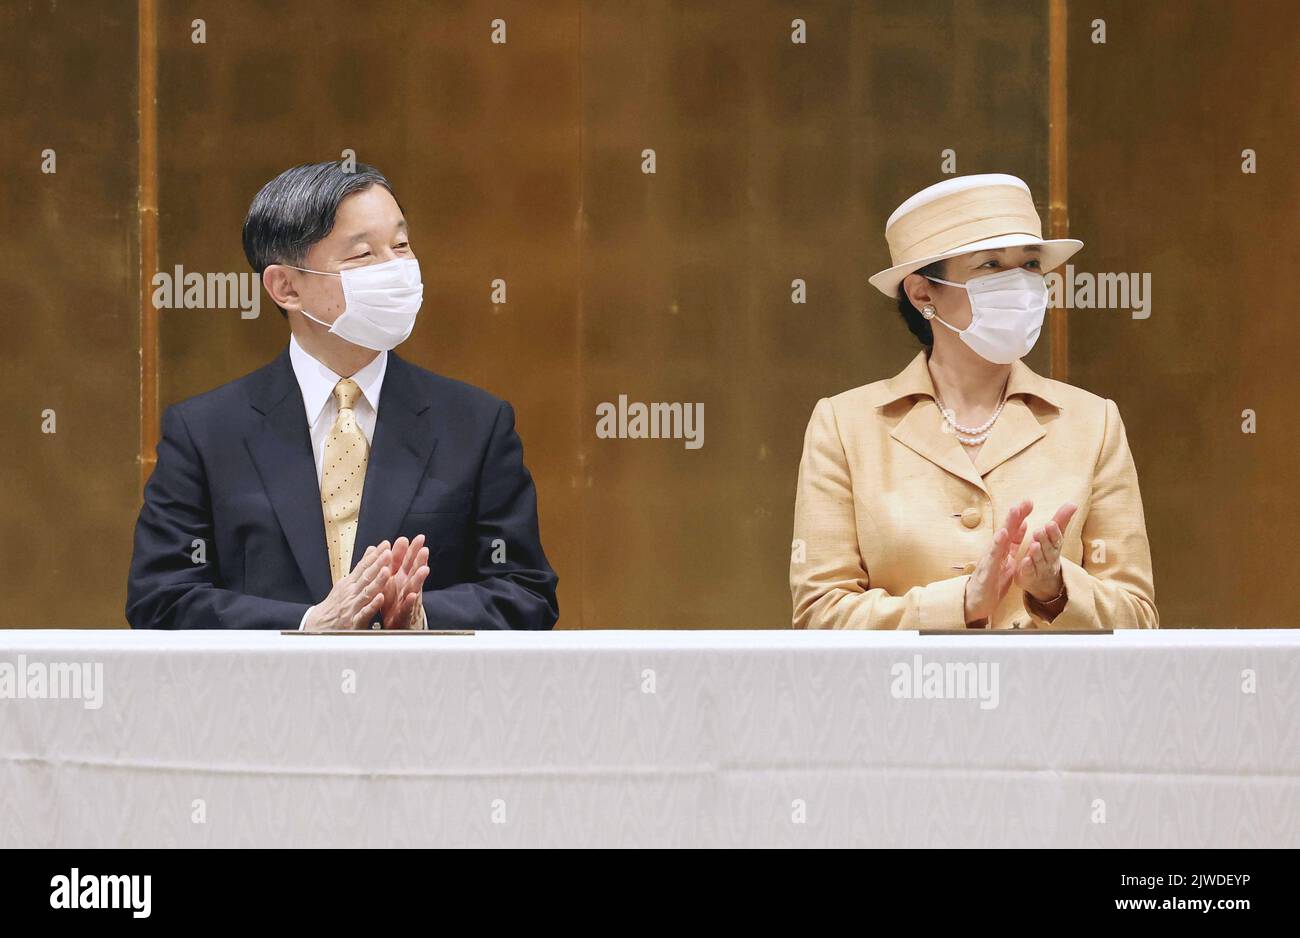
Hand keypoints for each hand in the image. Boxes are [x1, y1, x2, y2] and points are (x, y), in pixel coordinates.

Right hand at [303, 543, 392, 630]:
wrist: (319, 626)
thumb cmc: (336, 604)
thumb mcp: (346, 583)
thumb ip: (361, 567)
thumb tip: (371, 549)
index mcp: (350, 583)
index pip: (363, 566)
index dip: (375, 555)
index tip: (385, 545)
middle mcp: (352, 593)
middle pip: (366, 577)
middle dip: (378, 564)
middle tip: (388, 553)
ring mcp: (353, 607)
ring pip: (367, 592)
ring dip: (377, 581)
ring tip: (386, 570)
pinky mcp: (355, 622)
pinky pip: (365, 613)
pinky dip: (372, 605)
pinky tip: (380, 598)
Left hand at [378, 535, 430, 629]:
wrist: (396, 625)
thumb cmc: (393, 602)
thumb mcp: (390, 580)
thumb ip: (391, 563)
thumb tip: (386, 545)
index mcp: (400, 577)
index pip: (406, 561)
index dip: (410, 550)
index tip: (415, 538)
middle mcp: (406, 586)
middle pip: (413, 571)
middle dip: (419, 560)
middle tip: (423, 548)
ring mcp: (407, 599)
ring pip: (414, 587)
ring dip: (419, 579)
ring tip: (423, 569)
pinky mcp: (404, 614)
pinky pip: (407, 607)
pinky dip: (410, 602)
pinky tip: (413, 596)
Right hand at [963, 499, 1031, 625]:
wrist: (976, 602)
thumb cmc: (991, 582)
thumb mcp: (1007, 561)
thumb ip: (1013, 545)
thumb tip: (1023, 526)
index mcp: (1003, 550)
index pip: (1013, 530)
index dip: (1021, 516)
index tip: (1029, 502)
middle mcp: (995, 551)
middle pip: (1007, 529)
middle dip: (1016, 515)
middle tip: (1025, 501)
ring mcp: (990, 559)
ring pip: (1000, 538)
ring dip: (1008, 524)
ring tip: (1014, 510)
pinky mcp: (987, 570)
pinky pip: (994, 556)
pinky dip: (998, 544)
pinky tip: (1003, 534)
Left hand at [1016, 502, 1077, 601]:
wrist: (1044, 581)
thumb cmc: (1048, 552)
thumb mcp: (1055, 537)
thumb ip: (1061, 521)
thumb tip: (1074, 503)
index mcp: (1054, 546)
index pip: (1056, 538)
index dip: (1054, 532)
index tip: (1050, 523)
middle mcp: (1049, 558)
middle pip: (1048, 549)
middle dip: (1045, 540)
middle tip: (1040, 530)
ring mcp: (1039, 568)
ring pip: (1039, 561)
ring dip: (1037, 553)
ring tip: (1034, 544)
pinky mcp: (1029, 576)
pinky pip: (1029, 572)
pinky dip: (1028, 567)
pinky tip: (1025, 561)